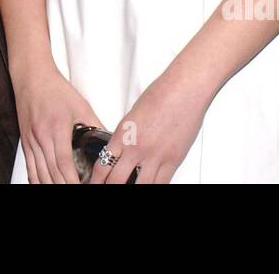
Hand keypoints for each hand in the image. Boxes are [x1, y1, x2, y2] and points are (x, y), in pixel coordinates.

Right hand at [12, 62, 102, 182]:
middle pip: (52, 173)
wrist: (31, 76)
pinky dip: (36, 180)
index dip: (73, 181)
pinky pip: (29, 167)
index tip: (83, 187)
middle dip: (64, 187)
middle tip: (76, 191)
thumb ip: (95, 126)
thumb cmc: (55, 88)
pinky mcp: (25, 141)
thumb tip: (108, 141)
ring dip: (51, 186)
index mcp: (57, 128)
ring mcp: (31, 140)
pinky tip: (44, 185)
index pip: (64, 163)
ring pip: (39, 173)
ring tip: (62, 190)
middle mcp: (41, 136)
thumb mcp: (81, 106)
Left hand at [89, 70, 207, 183]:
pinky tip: (148, 185)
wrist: (184, 90)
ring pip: (139, 187)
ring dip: (132, 189)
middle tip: (105, 188)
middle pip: (116, 181)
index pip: (102, 166)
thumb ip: (127, 135)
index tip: (94, 183)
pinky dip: (154, 186)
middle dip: (109, 187)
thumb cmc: (161, 94)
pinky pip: (161, 183)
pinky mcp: (173, 160)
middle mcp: (136, 148)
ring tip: (128, 187)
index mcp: (122, 134)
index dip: (96, 180)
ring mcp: (155, 156)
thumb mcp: (133, 115)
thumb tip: (123, 149)